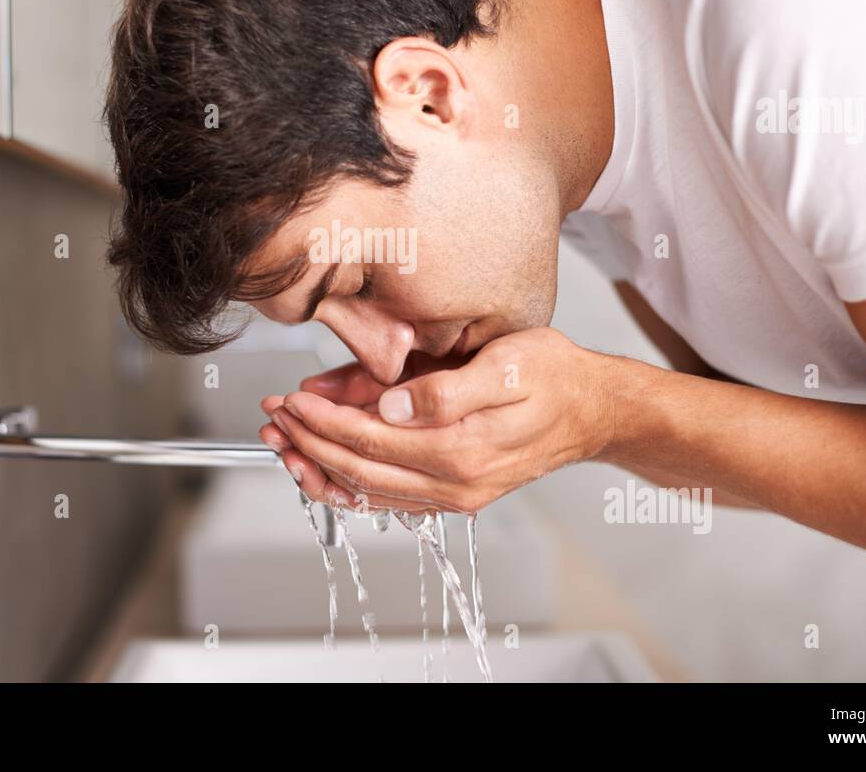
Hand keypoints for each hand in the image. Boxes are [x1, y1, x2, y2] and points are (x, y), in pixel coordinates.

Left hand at [258, 328, 617, 513]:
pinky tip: (325, 472)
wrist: (594, 409)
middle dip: (307, 444)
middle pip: (359, 471)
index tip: (290, 399)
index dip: (322, 420)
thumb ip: (445, 390)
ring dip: (319, 470)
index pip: (369, 440)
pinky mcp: (456, 493)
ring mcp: (455, 494)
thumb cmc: (553, 375)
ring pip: (368, 493)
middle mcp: (455, 483)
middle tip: (271, 419)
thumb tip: (391, 407)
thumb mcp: (504, 365)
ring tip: (282, 446)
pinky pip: (389, 500)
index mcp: (461, 449)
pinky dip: (349, 488)